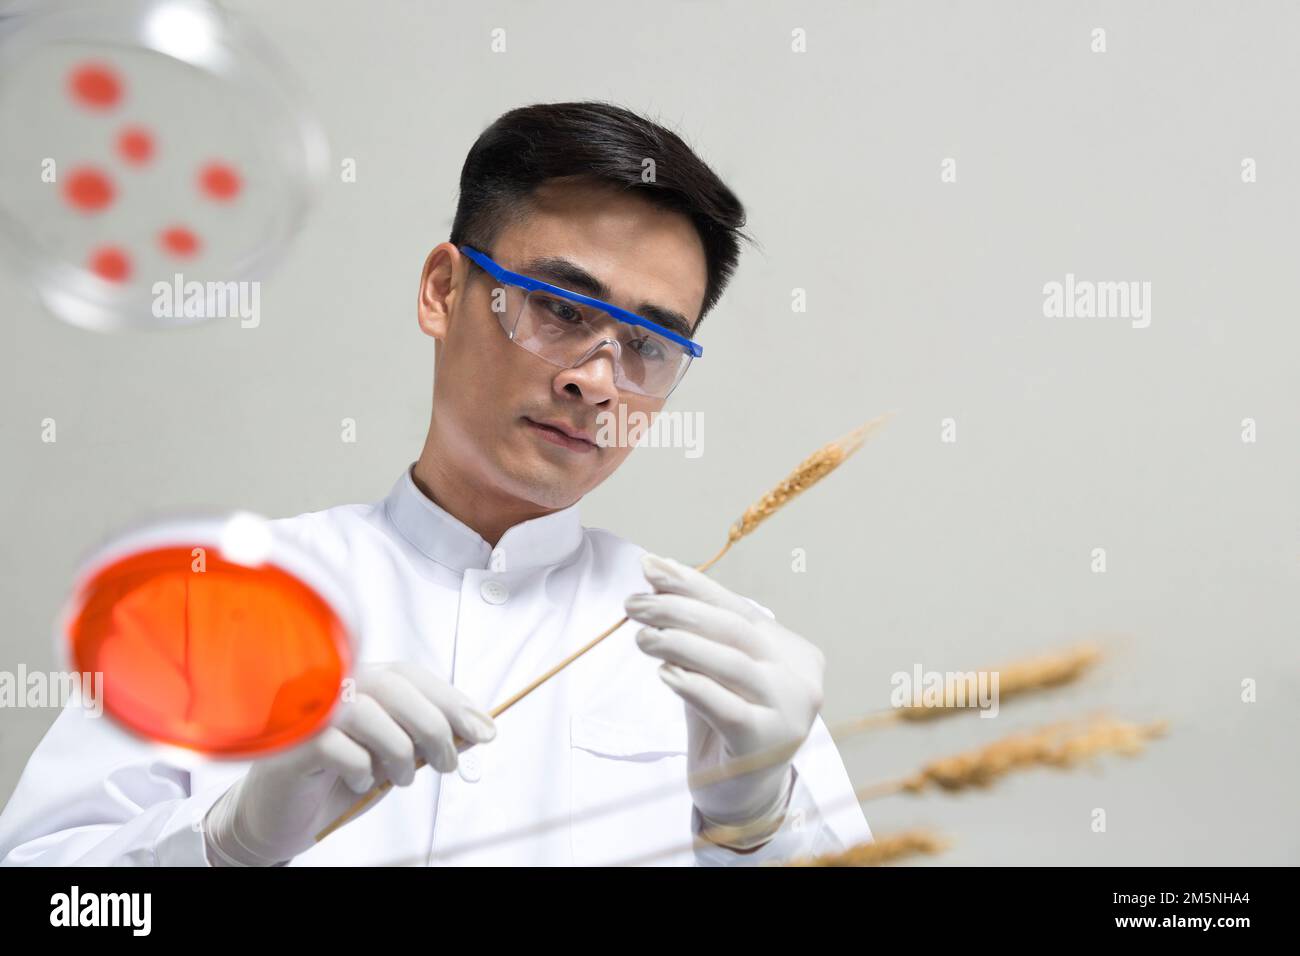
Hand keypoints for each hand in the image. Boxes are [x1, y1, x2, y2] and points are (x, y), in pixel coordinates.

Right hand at [203, 661, 495, 865]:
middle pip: (394, 687)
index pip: (411, 675)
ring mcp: (308, 711)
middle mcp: (333, 685)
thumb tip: (476, 730)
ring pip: (369, 714)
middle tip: (448, 762)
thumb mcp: (394, 754)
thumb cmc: (337, 778)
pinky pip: (339, 748)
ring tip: (401, 777)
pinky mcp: (290, 743)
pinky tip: (359, 780)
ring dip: (399, 752)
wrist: (279, 815)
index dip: (451, 700)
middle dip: (434, 726)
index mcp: (359, 679)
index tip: (483, 730)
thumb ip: (427, 736)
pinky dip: (361, 769)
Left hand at [624, 553, 823, 839]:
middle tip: (634, 603)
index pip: (738, 608)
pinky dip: (693, 686)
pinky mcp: (765, 743)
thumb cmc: (725, 726)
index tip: (651, 567)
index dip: (694, 585)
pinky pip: (726, 707)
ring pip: (731, 663)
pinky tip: (665, 673)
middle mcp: (800, 679)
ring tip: (641, 636)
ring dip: (679, 643)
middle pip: (734, 631)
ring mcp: (789, 712)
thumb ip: (696, 630)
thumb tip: (656, 574)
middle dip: (679, 609)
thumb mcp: (713, 672)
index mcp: (794, 652)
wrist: (741, 796)